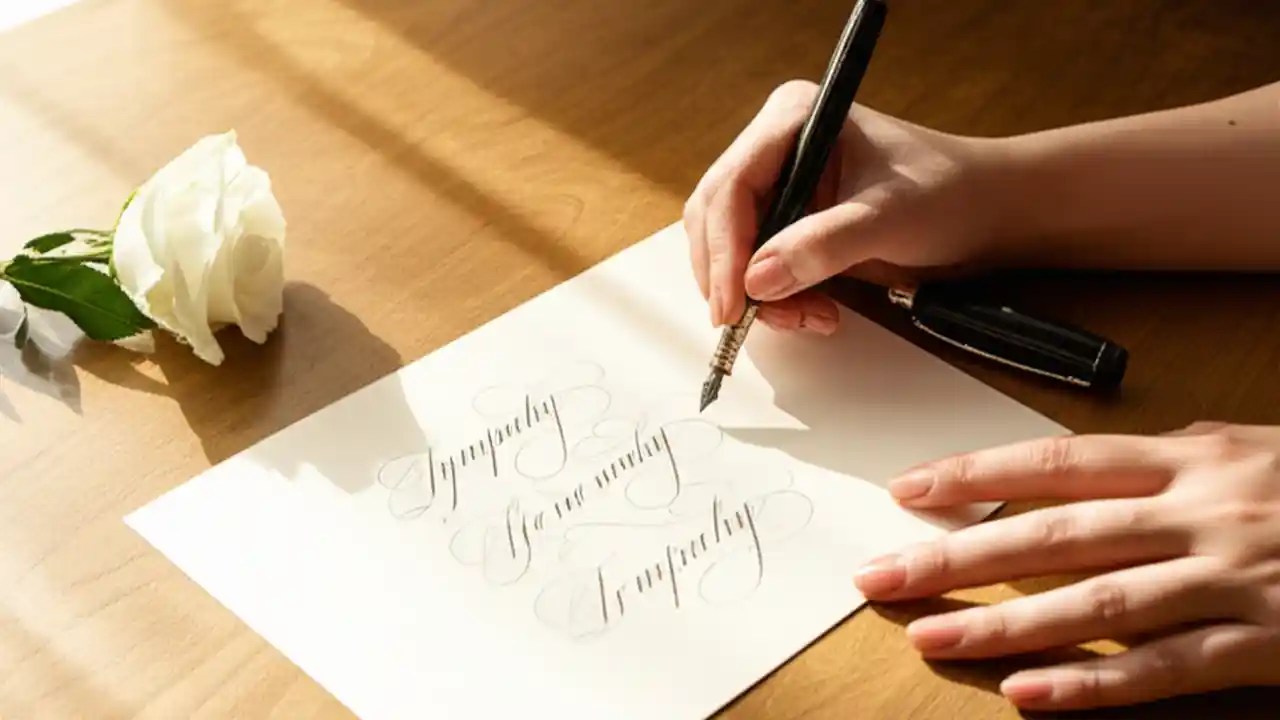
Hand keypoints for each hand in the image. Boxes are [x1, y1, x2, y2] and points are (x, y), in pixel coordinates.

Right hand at [683, 80, 1001, 333]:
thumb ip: (822, 246)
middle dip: (735, 276)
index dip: (724, 249)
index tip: (732, 304)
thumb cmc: (949, 195)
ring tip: (809, 318)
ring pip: (732, 248)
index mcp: (793, 118)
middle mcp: (775, 146)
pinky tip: (814, 312)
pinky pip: (757, 266)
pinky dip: (775, 299)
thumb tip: (757, 281)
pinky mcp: (790, 221)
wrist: (987, 213)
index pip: (733, 185)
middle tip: (752, 322)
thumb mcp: (887, 219)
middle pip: (717, 218)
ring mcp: (781, 184)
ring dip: (758, 295)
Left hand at [855, 422, 1279, 710]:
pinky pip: (1170, 670)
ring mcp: (1237, 578)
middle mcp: (1204, 511)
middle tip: (880, 575)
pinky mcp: (1271, 642)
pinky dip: (1097, 684)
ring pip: (1098, 602)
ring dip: (1005, 625)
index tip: (908, 491)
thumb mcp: (1251, 451)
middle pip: (1055, 533)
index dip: (976, 476)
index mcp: (1195, 457)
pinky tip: (1032, 696)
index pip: (1058, 463)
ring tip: (930, 638)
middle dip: (958, 555)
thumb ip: (1170, 462)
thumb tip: (1078, 475)